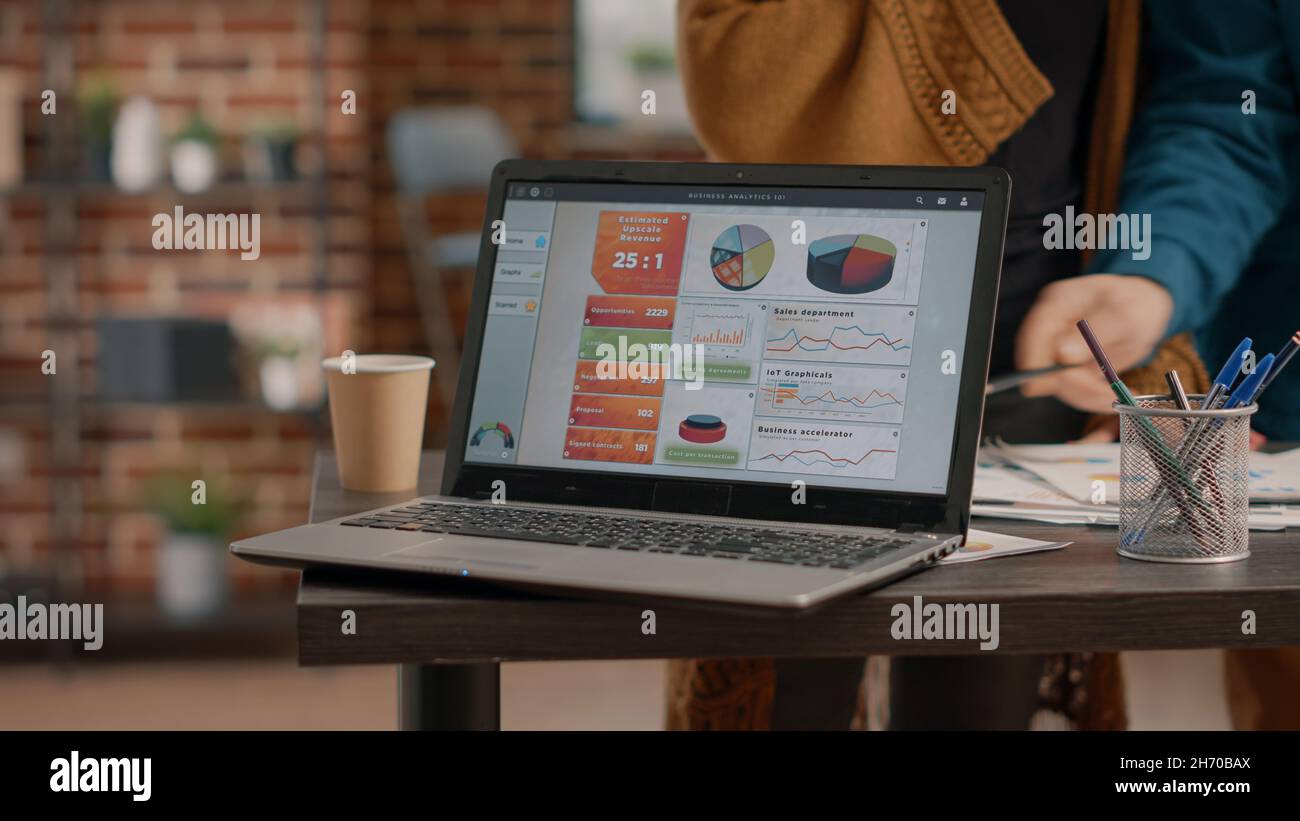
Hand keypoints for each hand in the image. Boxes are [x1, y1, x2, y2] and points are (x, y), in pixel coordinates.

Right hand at [1015, 274, 1172, 412]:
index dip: (1034, 362)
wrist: (1146, 311)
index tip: (1049, 385)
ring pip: (1057, 383)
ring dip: (1086, 395)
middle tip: (1108, 396)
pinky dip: (1091, 397)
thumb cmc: (1136, 302)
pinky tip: (1111, 393)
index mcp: (1057, 304)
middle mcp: (1051, 328)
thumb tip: (1063, 354)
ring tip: (1115, 395)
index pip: (1034, 334)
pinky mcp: (1067, 367)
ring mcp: (1057, 349)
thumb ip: (1096, 331)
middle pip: (1042, 365)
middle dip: (1074, 386)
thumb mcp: (1125, 314)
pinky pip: (1071, 390)